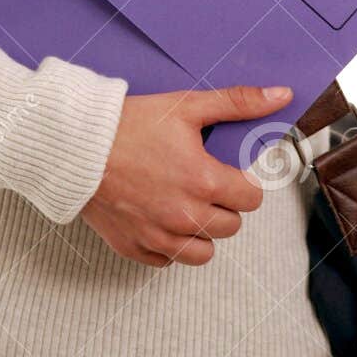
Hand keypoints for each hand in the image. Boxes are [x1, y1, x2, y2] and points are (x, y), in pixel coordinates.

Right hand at [80, 83, 291, 266]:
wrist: (75, 145)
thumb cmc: (128, 124)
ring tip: (183, 203)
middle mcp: (185, 216)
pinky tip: (158, 217)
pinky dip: (169, 244)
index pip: (251, 199)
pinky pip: (168, 261)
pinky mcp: (135, 247)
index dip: (242, 184)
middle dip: (223, 205)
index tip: (226, 173)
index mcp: (204, 182)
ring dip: (201, 231)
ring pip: (204, 252)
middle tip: (201, 182)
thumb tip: (281, 95)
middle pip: (230, 226)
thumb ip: (237, 103)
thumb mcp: (186, 105)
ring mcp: (159, 236)